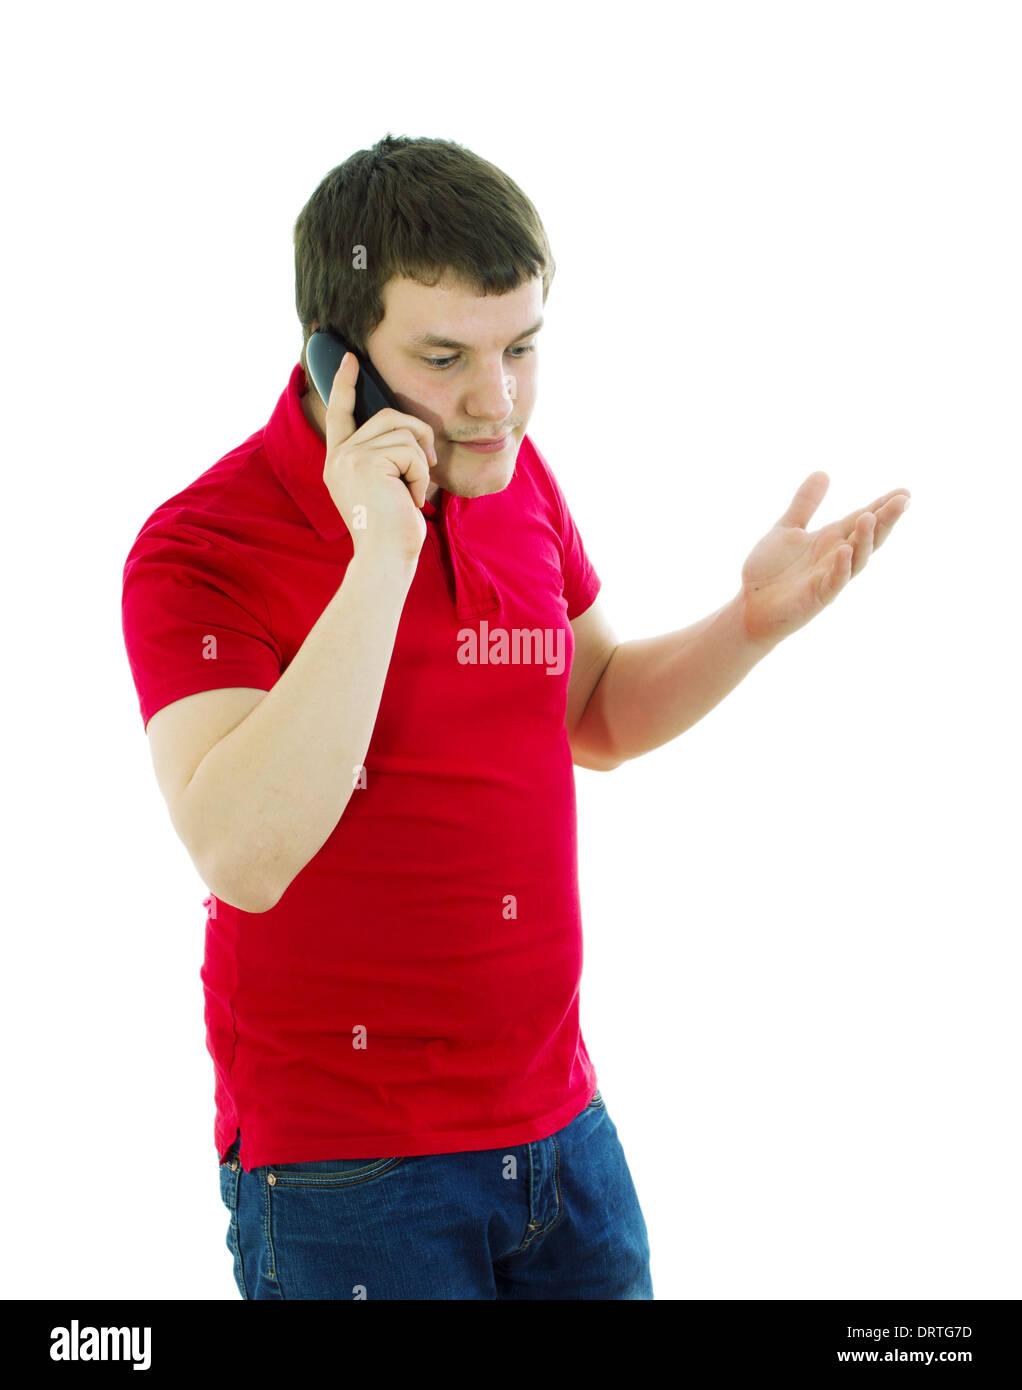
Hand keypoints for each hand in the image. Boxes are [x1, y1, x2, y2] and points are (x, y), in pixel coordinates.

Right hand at [321, 352, 436, 562]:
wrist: (385, 559)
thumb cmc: (393, 532)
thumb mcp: (386, 488)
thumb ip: (386, 458)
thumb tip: (414, 433)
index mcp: (339, 461)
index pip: (340, 412)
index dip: (345, 384)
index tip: (350, 360)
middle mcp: (338, 456)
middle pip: (388, 416)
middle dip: (418, 436)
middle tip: (429, 466)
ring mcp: (349, 457)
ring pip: (403, 432)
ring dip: (420, 463)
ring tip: (413, 493)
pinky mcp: (366, 462)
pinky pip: (410, 450)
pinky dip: (421, 474)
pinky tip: (412, 498)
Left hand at [738, 471, 910, 649]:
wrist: (749, 605)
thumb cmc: (770, 570)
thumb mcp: (787, 528)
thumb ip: (805, 503)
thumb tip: (823, 472)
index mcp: (831, 539)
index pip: (862, 518)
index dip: (883, 506)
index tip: (905, 492)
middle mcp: (836, 556)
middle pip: (868, 536)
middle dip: (886, 519)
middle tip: (903, 500)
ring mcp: (829, 577)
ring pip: (857, 558)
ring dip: (865, 539)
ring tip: (870, 517)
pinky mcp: (817, 596)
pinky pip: (834, 582)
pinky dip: (841, 567)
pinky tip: (845, 551)